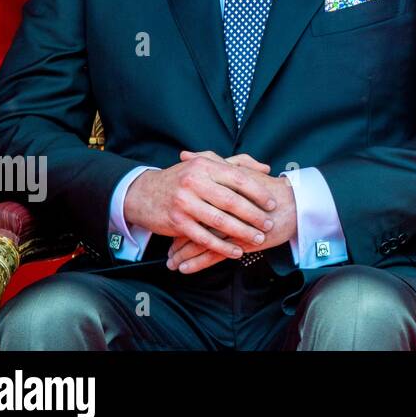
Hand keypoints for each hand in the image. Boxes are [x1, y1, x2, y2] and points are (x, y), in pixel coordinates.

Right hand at [124, 151, 278, 259]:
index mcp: (205, 166)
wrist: (143, 193)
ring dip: (242, 232)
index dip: (258, 192)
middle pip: (231, 201)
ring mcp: (184, 203)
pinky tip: (236, 252)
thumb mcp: (205, 164)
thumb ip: (236, 164)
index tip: (272, 203)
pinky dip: (222, 247)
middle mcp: (194, 182)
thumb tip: (264, 169)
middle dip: (253, 214)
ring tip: (258, 238)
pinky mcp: (177, 222)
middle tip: (269, 223)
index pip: (238, 178)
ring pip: (219, 221)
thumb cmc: (181, 178)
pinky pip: (204, 237)